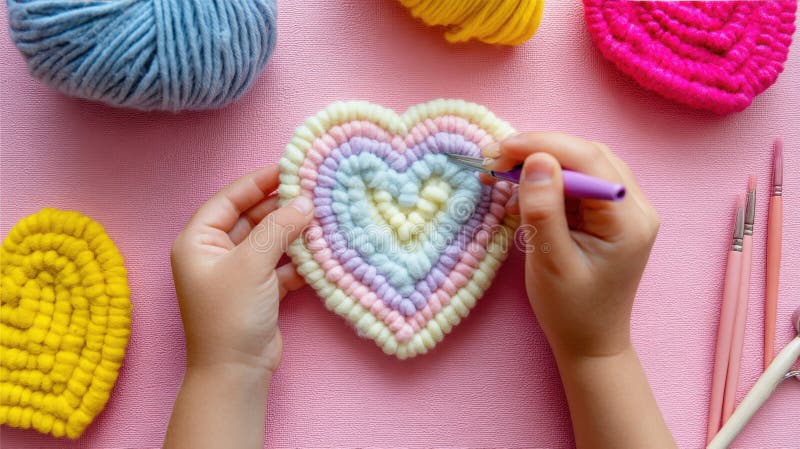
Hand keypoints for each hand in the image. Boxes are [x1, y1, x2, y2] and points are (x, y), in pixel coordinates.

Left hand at [170, 165, 313, 375]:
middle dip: (280, 206)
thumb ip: (278, 228)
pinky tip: (320, 250)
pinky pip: (279, 264)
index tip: (288, 168)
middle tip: (312, 191)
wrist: (235, 372)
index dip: (258, 182)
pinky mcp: (258, 291)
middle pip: (251, 218)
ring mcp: (237, 273)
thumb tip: (305, 202)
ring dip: (292, 232)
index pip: (229, 199)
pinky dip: (297, 258)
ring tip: (321, 216)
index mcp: (198, 241)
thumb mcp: (252, 263)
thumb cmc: (230, 314)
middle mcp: (214, 253)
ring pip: (268, 241)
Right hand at [484, 133, 659, 358]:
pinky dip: (546, 181)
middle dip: (539, 150)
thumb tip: (535, 160)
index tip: (501, 150)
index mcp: (628, 220)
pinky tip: (518, 193)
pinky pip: (577, 183)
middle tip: (495, 158)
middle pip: (587, 155)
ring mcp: (624, 209)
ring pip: (581, 164)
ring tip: (501, 172)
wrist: (589, 342)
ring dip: (541, 163)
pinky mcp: (608, 215)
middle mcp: (635, 207)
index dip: (543, 145)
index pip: (589, 160)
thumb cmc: (571, 311)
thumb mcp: (551, 262)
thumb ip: (544, 209)